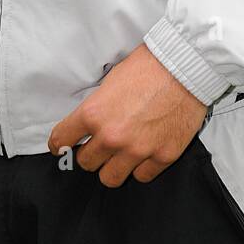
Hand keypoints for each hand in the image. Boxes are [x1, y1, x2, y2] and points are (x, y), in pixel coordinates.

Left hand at [48, 43, 207, 186]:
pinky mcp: (162, 156)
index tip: (61, 146)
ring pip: (110, 178)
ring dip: (112, 167)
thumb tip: (90, 121)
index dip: (59, 144)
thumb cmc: (148, 65)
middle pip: (86, 163)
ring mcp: (138, 150)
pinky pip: (142, 176)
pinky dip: (141, 168)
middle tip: (97, 146)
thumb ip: (97, 107)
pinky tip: (144, 154)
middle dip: (89, 153)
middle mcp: (112, 137)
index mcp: (94, 114)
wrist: (185, 66)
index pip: (61, 140)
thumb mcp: (110, 80)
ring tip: (119, 155)